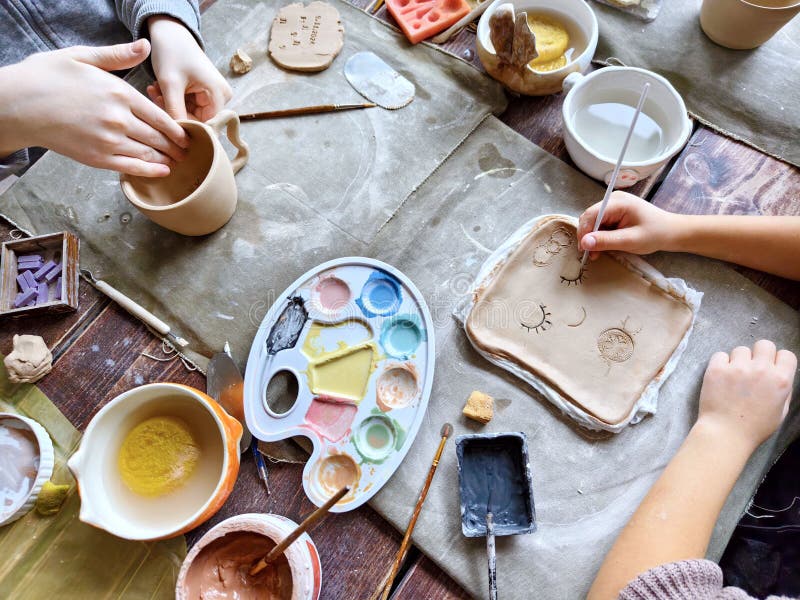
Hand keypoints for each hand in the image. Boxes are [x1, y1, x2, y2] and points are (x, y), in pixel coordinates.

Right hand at [4, 40, 187, 176]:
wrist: (17, 104)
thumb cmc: (48, 77)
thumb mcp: (83, 57)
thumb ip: (118, 56)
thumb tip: (146, 46)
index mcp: (119, 93)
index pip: (160, 115)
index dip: (178, 128)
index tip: (188, 134)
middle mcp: (118, 119)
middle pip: (158, 137)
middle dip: (176, 146)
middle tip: (188, 151)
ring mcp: (108, 141)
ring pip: (148, 153)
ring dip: (167, 159)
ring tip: (179, 161)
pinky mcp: (96, 158)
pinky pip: (130, 167)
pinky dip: (150, 171)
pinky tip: (162, 172)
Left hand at [147, 16, 231, 121]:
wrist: (170, 32)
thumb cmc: (172, 52)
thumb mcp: (170, 84)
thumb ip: (175, 112)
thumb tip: (178, 139)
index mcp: (219, 94)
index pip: (205, 126)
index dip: (184, 127)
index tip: (163, 118)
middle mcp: (222, 97)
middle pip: (198, 120)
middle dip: (174, 114)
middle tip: (155, 98)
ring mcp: (214, 95)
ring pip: (190, 115)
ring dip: (170, 106)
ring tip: (155, 91)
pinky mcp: (205, 94)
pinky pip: (188, 107)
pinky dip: (172, 101)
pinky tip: (159, 90)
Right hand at [577, 191, 681, 259]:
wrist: (671, 232)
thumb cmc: (655, 234)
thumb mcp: (630, 240)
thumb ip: (606, 241)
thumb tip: (584, 242)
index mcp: (618, 202)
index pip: (591, 214)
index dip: (584, 232)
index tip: (583, 250)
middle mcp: (613, 200)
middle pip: (590, 217)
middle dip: (588, 236)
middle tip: (590, 254)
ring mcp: (614, 205)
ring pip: (594, 222)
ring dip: (593, 238)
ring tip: (597, 253)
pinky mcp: (615, 212)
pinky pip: (601, 224)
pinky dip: (600, 237)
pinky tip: (603, 247)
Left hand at [697, 340, 795, 449]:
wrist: (725, 433)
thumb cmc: (754, 428)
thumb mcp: (780, 411)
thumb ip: (782, 390)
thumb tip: (780, 374)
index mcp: (780, 380)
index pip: (786, 354)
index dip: (778, 360)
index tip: (771, 367)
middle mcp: (761, 370)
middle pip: (764, 344)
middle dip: (759, 354)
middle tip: (752, 367)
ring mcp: (737, 368)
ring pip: (740, 349)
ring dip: (738, 360)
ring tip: (734, 377)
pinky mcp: (717, 369)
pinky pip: (720, 355)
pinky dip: (720, 363)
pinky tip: (721, 376)